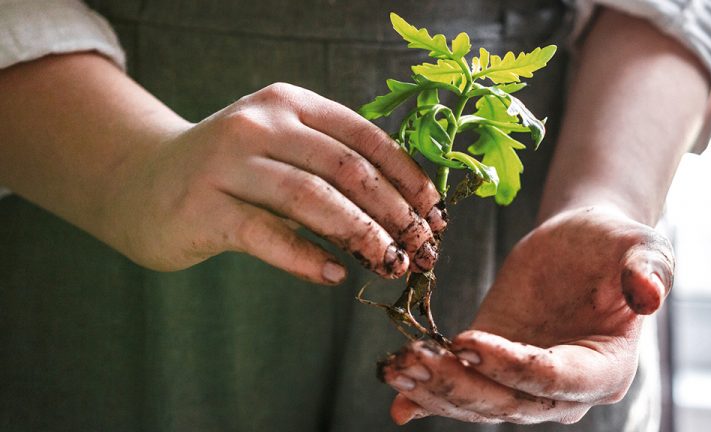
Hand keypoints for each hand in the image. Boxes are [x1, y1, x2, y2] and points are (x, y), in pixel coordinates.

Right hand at [107, 82, 445, 281]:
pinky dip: (307, 257)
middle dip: (394, 212)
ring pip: (311, 200)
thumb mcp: (279, 149)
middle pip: (345, 169)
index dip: (406, 175)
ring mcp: (227, 163)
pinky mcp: (203, 207)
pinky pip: (267, 235)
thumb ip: (329, 166)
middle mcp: (259, 125)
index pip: (363, 136)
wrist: (141, 181)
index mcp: (288, 105)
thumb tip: (406, 208)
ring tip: (392, 264)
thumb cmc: (229, 171)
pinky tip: (336, 274)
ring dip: (362, 235)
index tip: (434, 212)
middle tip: (423, 248)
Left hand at [381, 205, 673, 423]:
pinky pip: (463, 387)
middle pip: (508, 402)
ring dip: (436, 390)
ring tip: (397, 369)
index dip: (511, 366)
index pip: (555, 378)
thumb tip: (650, 294)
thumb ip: (648, 269)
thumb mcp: (638, 246)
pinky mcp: (492, 365)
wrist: (578, 243)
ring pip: (479, 402)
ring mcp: (524, 383)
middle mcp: (563, 390)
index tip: (467, 343)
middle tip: (414, 362)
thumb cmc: (611, 243)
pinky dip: (430, 397)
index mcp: (605, 368)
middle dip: (460, 385)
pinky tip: (398, 400)